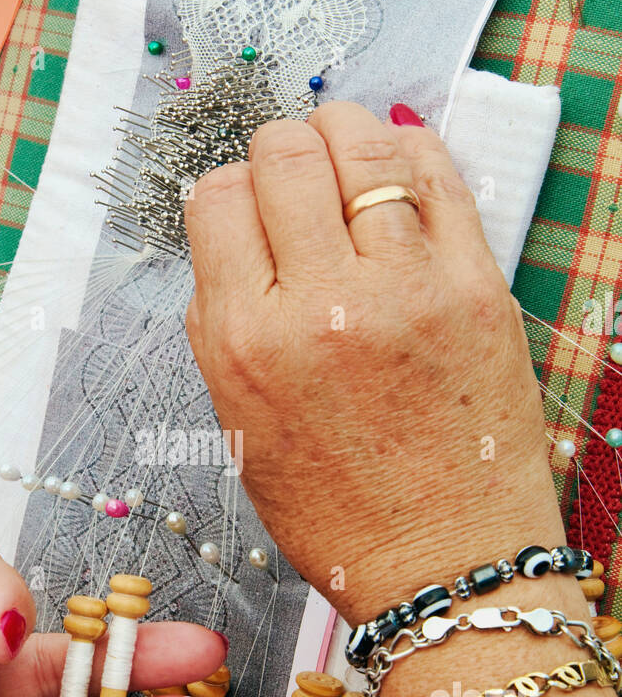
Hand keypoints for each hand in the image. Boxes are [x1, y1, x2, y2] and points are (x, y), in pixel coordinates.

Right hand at [185, 100, 563, 623]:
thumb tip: (235, 236)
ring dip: (346, 133)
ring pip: (363, 144)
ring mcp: (405, 290)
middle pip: (283, 154)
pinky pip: (439, 176)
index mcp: (245, 345)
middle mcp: (319, 307)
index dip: (229, 191)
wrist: (442, 563)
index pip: (218, 199)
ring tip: (348, 153)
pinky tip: (401, 170)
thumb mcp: (241, 426)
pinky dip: (413, 154)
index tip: (248, 208)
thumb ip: (225, 325)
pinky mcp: (477, 288)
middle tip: (297, 175)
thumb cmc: (338, 511)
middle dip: (281, 149)